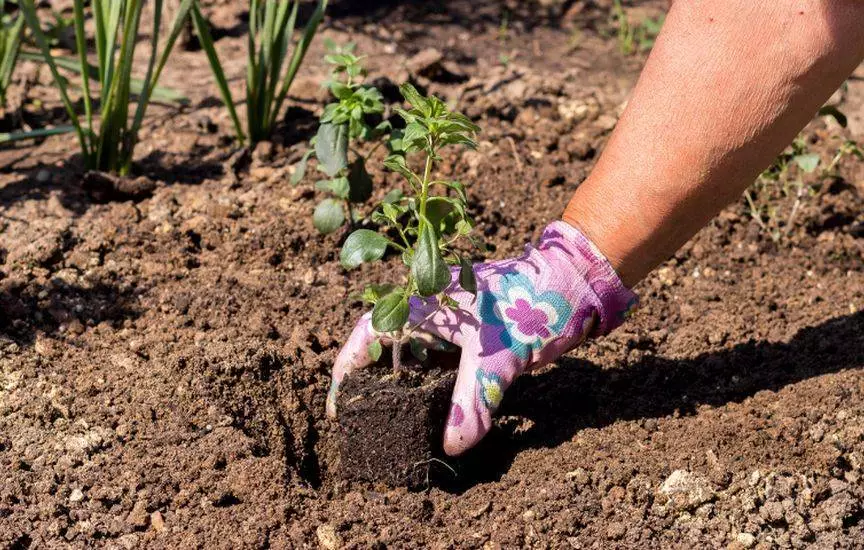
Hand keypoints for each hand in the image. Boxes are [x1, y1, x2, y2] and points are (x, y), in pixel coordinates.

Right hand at [326, 221, 636, 455]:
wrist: (573, 283)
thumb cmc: (530, 303)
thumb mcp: (498, 355)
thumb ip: (473, 400)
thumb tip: (451, 446)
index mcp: (421, 303)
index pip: (367, 335)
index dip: (346, 371)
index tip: (337, 409)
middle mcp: (428, 312)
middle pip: (386, 351)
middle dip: (373, 388)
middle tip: (365, 429)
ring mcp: (449, 325)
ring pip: (414, 362)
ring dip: (404, 392)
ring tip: (394, 430)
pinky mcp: (470, 338)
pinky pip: (440, 367)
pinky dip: (433, 391)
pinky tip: (433, 418)